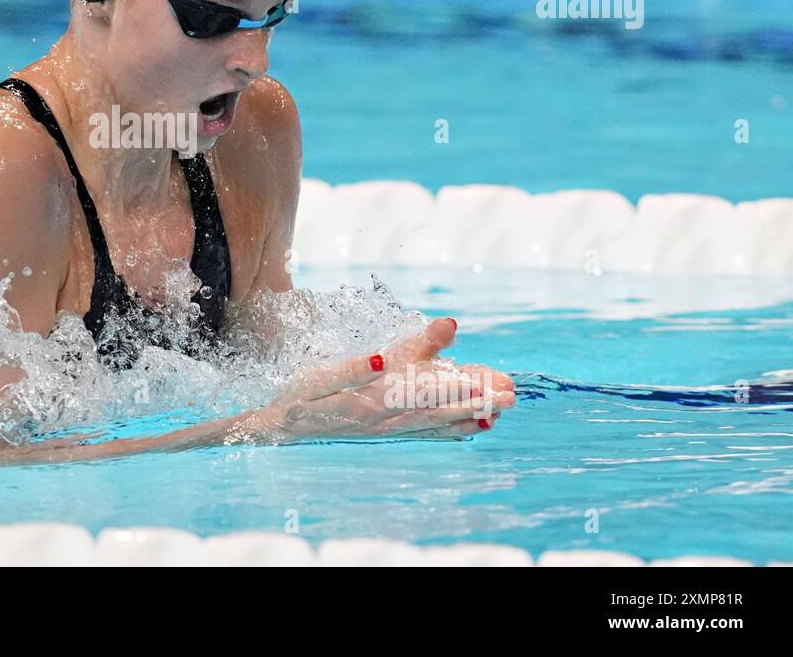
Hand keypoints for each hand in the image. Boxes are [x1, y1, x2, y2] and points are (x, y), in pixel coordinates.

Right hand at [253, 318, 515, 442]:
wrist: (283, 428)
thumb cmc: (300, 398)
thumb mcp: (320, 376)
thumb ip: (354, 367)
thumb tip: (385, 360)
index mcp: (370, 404)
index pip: (419, 394)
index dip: (451, 388)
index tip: (482, 382)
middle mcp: (385, 422)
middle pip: (436, 412)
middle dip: (474, 404)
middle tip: (510, 397)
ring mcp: (386, 430)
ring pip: (434, 424)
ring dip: (468, 418)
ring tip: (500, 412)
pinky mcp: (385, 433)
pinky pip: (422, 434)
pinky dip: (449, 432)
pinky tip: (470, 430)